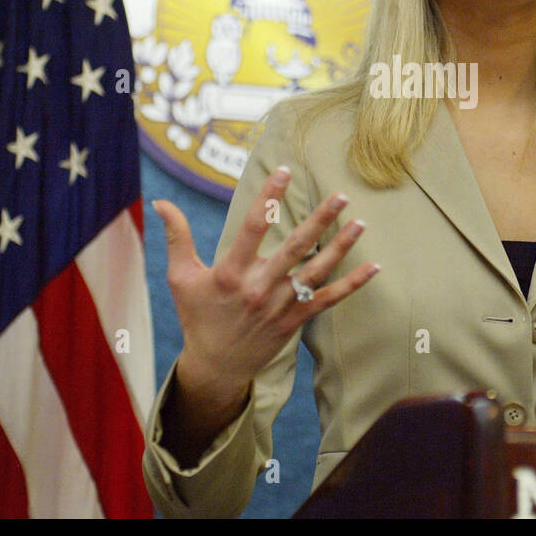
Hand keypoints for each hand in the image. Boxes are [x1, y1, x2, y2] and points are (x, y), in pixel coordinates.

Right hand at [153, 166, 379, 415]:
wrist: (216, 365)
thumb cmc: (197, 315)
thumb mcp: (181, 277)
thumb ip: (177, 237)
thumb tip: (161, 202)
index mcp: (230, 272)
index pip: (253, 226)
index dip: (270, 196)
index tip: (285, 170)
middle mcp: (259, 287)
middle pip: (295, 247)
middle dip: (319, 219)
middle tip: (341, 194)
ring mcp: (280, 305)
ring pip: (317, 271)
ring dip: (341, 246)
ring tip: (361, 222)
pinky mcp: (295, 320)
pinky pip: (329, 300)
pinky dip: (352, 284)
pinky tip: (374, 267)